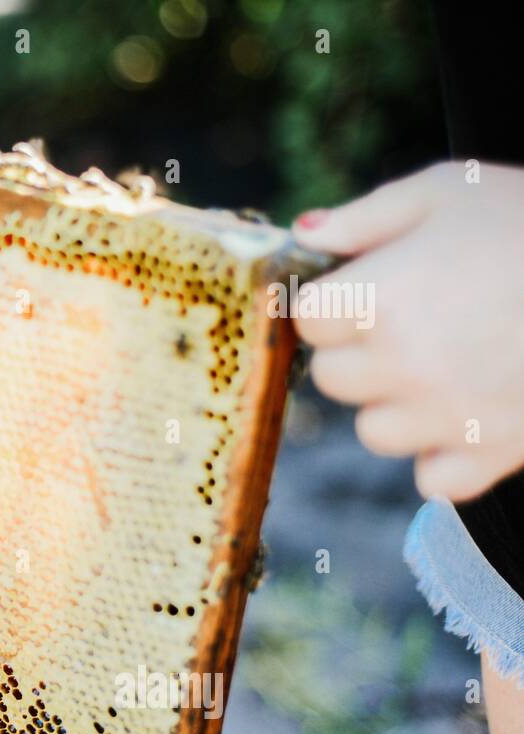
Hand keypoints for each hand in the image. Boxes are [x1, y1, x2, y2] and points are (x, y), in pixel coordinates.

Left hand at [291, 161, 523, 501]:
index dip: (334, 299)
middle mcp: (403, 365)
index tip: (368, 287)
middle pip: (332, 377)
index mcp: (380, 298)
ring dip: (398, 405)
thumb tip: (305, 235)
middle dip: (360, 351)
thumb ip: (364, 216)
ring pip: (373, 431)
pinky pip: (432, 479)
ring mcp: (446, 417)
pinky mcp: (492, 455)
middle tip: (416, 322)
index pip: (307, 318)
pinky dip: (445, 456)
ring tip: (450, 364)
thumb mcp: (449, 189)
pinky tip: (473, 412)